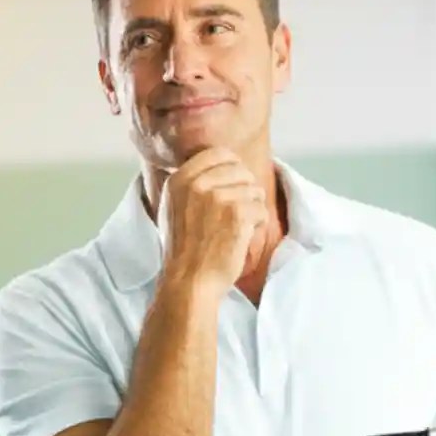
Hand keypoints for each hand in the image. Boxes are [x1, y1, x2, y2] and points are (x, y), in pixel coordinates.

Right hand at [157, 148, 266, 293]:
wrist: (188, 281)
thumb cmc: (184, 250)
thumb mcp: (174, 207)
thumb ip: (191, 183)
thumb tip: (221, 164)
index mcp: (179, 179)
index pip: (219, 154)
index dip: (232, 168)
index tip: (233, 186)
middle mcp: (196, 184)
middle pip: (240, 171)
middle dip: (245, 190)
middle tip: (237, 213)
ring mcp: (217, 197)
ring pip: (254, 190)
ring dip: (252, 208)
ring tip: (236, 228)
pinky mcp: (237, 214)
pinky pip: (261, 209)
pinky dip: (257, 224)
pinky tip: (242, 237)